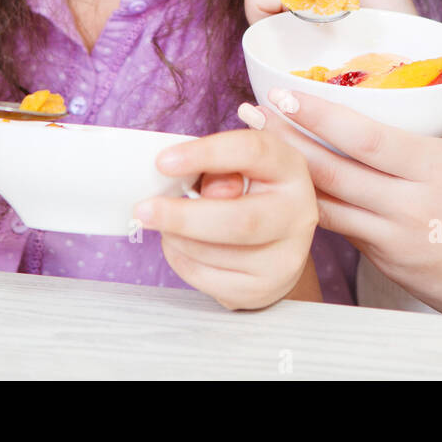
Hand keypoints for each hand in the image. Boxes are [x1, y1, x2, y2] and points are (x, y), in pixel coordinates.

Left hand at [135, 128, 318, 310]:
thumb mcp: (235, 167)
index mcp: (289, 167)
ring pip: (218, 254)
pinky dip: (181, 260)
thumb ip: (215, 170)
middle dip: (183, 217)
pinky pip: (210, 279)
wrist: (274, 242)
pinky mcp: (265, 289)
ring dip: (177, 238)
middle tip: (144, 209)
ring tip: (163, 224)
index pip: (252, 152)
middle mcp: (298, 213)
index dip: (206, 154)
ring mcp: (286, 257)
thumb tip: (198, 193)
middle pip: (239, 220)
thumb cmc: (246, 191)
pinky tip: (177, 245)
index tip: (162, 162)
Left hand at [241, 70, 441, 320]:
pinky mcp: (385, 263)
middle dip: (285, 141)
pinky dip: (313, 206)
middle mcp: (409, 206)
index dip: (320, 116)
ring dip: (287, 176)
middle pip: (332, 171)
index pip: (365, 139)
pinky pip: (341, 229)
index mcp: (437, 170)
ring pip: (326, 205)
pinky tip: (288, 187)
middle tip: (249, 111)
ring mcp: (392, 239)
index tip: (285, 92)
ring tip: (254, 148)